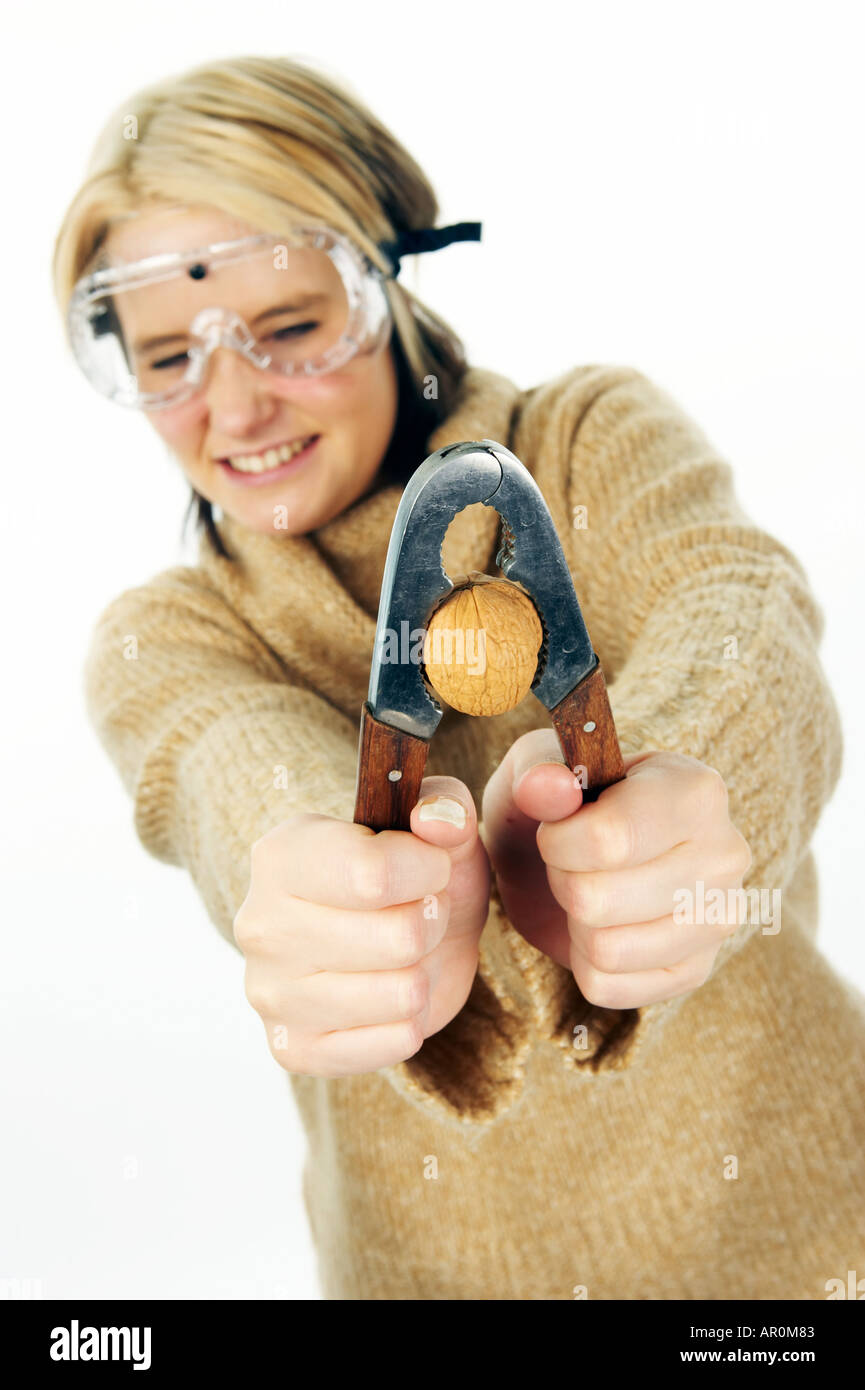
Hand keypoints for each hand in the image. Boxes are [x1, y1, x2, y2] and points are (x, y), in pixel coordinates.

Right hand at [232, 777, 488, 1076]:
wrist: (404, 942)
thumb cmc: (415, 876)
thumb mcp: (438, 828)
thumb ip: (446, 807)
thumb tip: (438, 820)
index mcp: (281, 855)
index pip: (374, 873)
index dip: (429, 870)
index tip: (431, 865)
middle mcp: (259, 924)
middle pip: (399, 937)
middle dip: (431, 923)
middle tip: (418, 913)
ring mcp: (269, 994)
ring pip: (402, 994)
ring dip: (424, 973)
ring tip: (405, 954)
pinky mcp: (292, 1049)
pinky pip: (393, 1043)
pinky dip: (412, 1021)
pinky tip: (391, 997)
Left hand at [481, 733, 751, 1008]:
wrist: (579, 855)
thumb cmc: (563, 804)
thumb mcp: (536, 766)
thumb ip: (535, 770)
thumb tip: (546, 788)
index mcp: (696, 790)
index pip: (608, 840)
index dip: (557, 843)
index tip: (557, 829)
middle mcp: (726, 854)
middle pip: (597, 900)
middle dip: (563, 882)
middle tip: (572, 863)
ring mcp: (720, 918)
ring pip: (606, 950)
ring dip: (574, 924)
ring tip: (588, 890)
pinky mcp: (697, 969)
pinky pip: (609, 987)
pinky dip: (584, 962)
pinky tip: (599, 926)